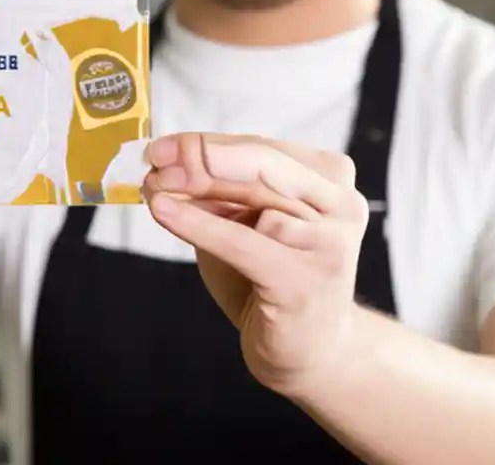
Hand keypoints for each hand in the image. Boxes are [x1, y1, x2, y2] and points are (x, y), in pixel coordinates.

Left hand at [142, 133, 370, 397]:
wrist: (311, 352)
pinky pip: (242, 242)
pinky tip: (163, 211)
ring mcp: (329, 242)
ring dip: (195, 189)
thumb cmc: (274, 283)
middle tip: (154, 159)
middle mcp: (341, 204)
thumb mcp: (245, 227)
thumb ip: (219, 197)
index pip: (263, 147)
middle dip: (201, 158)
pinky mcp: (305, 279)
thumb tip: (165, 166)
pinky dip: (198, 224)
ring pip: (255, 197)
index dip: (208, 143)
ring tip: (154, 187)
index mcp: (331, 180)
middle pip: (262, 165)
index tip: (161, 146)